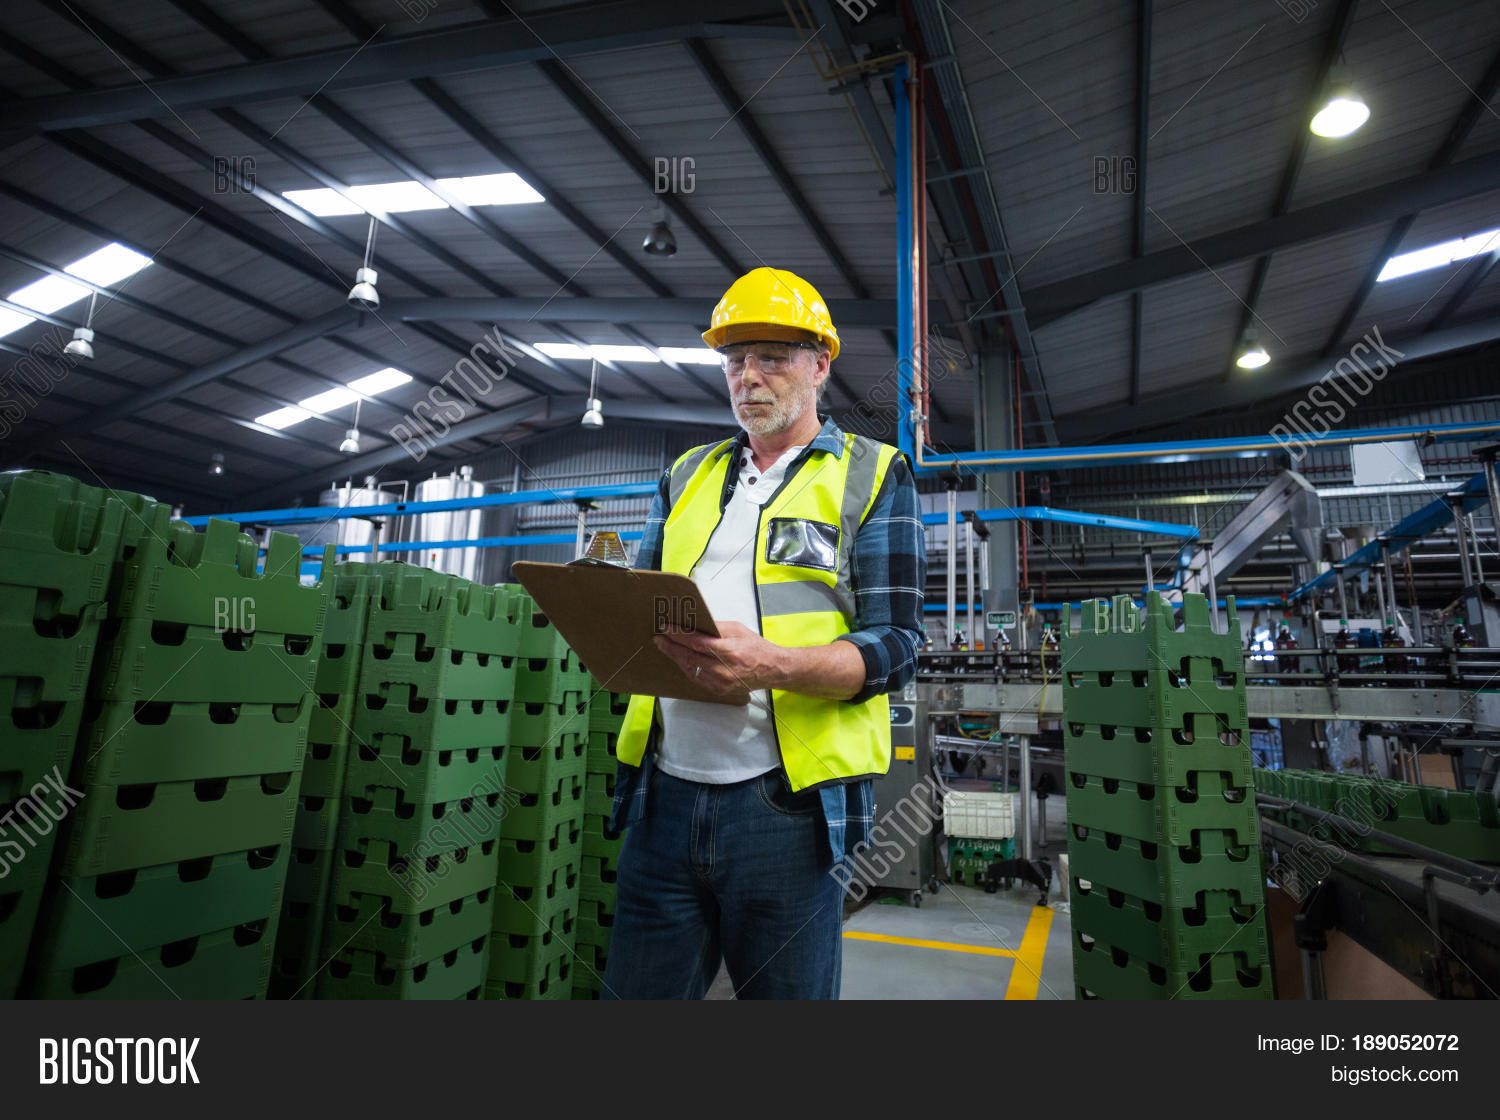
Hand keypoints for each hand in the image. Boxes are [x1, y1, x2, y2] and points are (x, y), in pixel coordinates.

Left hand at [653, 620, 782, 699]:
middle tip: (659, 638)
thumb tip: (693, 623)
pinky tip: (680, 659)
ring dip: (676, 657)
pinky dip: (687, 667)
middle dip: (671, 646)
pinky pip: (697, 678)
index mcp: (728, 651)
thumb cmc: (756, 647)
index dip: (678, 635)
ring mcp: (720, 683)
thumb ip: (715, 627)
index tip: (665, 628)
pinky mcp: (718, 690)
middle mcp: (723, 670)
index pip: (696, 642)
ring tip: (666, 647)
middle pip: (689, 657)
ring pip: (690, 669)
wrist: (772, 669)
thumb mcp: (737, 629)